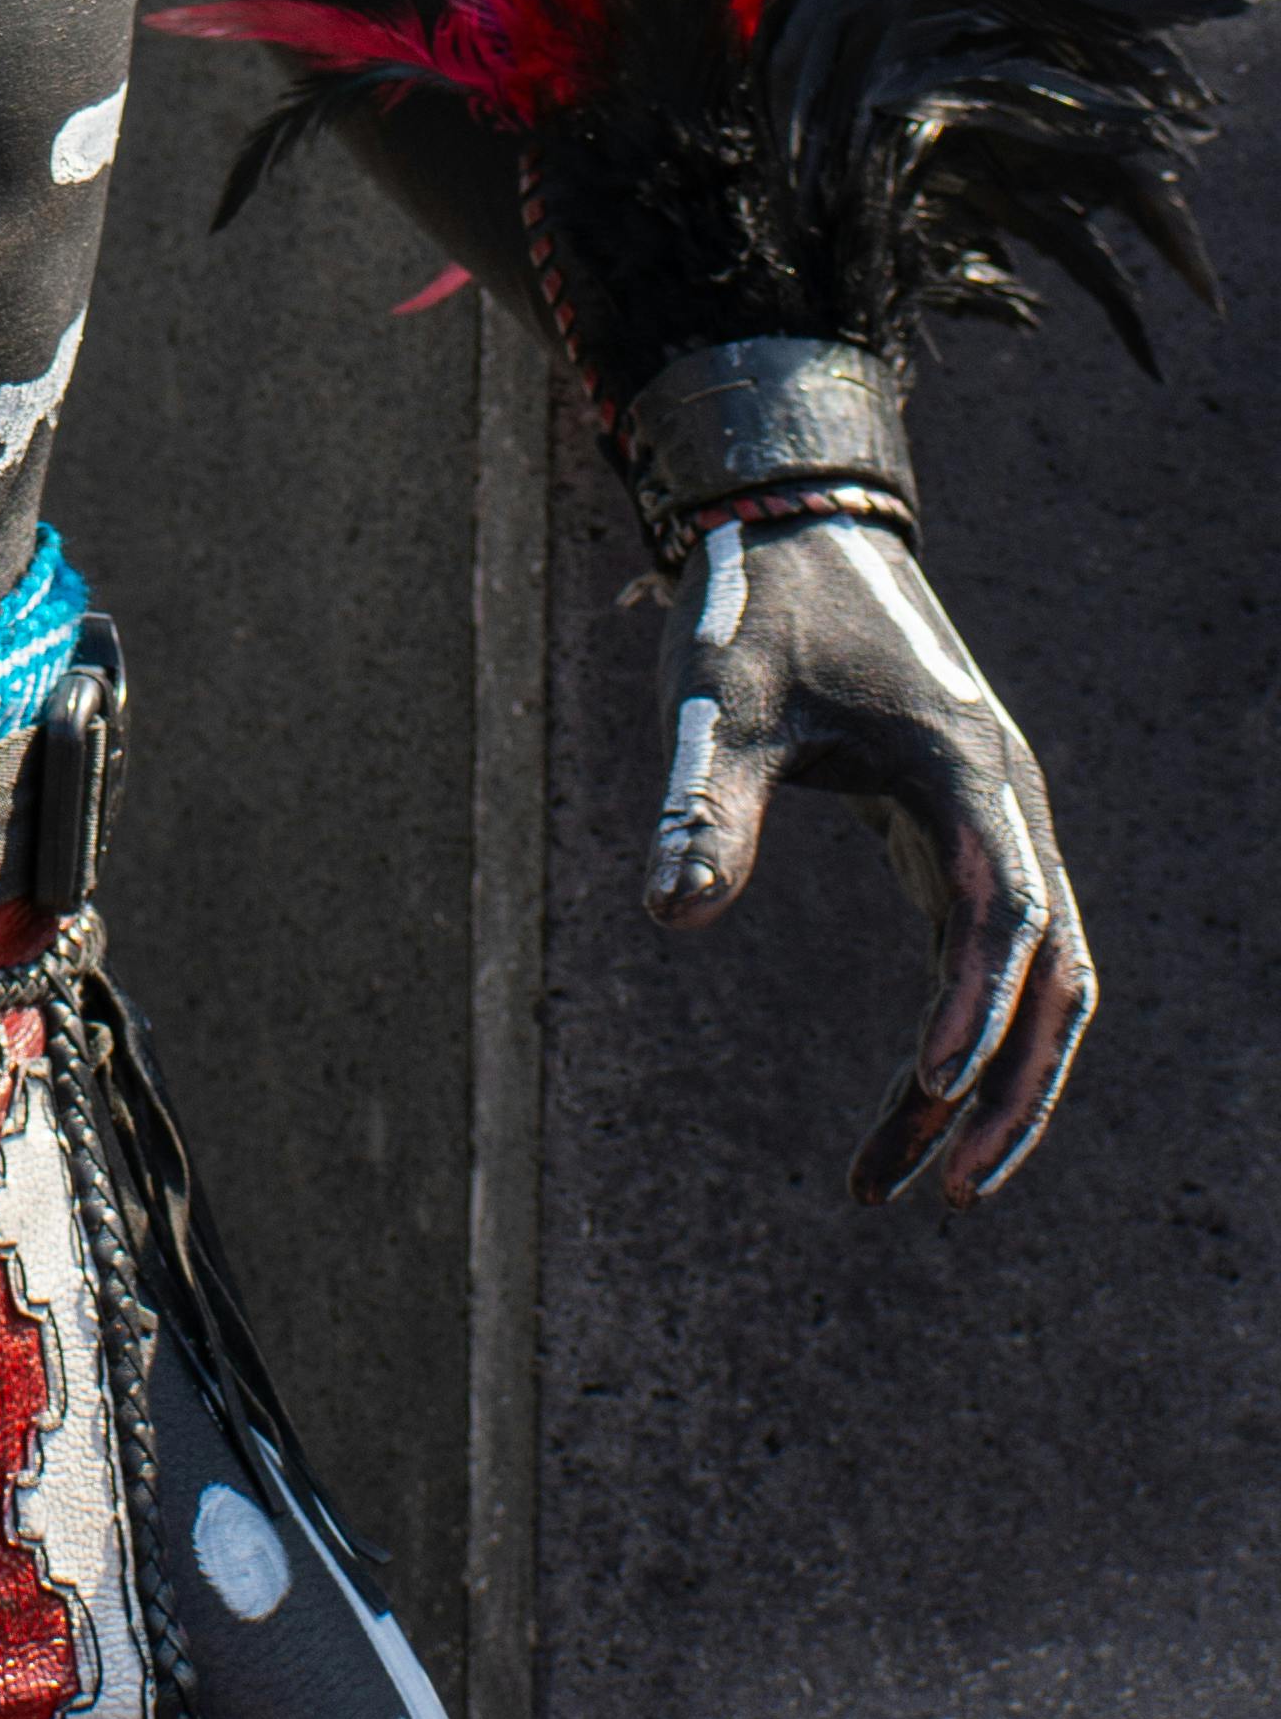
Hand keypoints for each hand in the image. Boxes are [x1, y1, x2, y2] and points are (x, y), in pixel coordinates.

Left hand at [644, 508, 1091, 1207]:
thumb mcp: (718, 698)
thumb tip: (669, 916)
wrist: (792, 526)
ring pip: (1032, 980)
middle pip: (1050, 974)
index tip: (932, 1086)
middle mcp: (1002, 804)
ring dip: (991, 1083)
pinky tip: (912, 1103)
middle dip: (1008, 1089)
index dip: (977, 1003)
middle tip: (940, 1193)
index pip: (1005, 908)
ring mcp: (990, 824)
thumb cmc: (755, 607)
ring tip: (911, 1185)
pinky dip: (960, 1033)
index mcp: (964, 767)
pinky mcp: (954, 836)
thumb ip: (703, 802)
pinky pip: (984, 957)